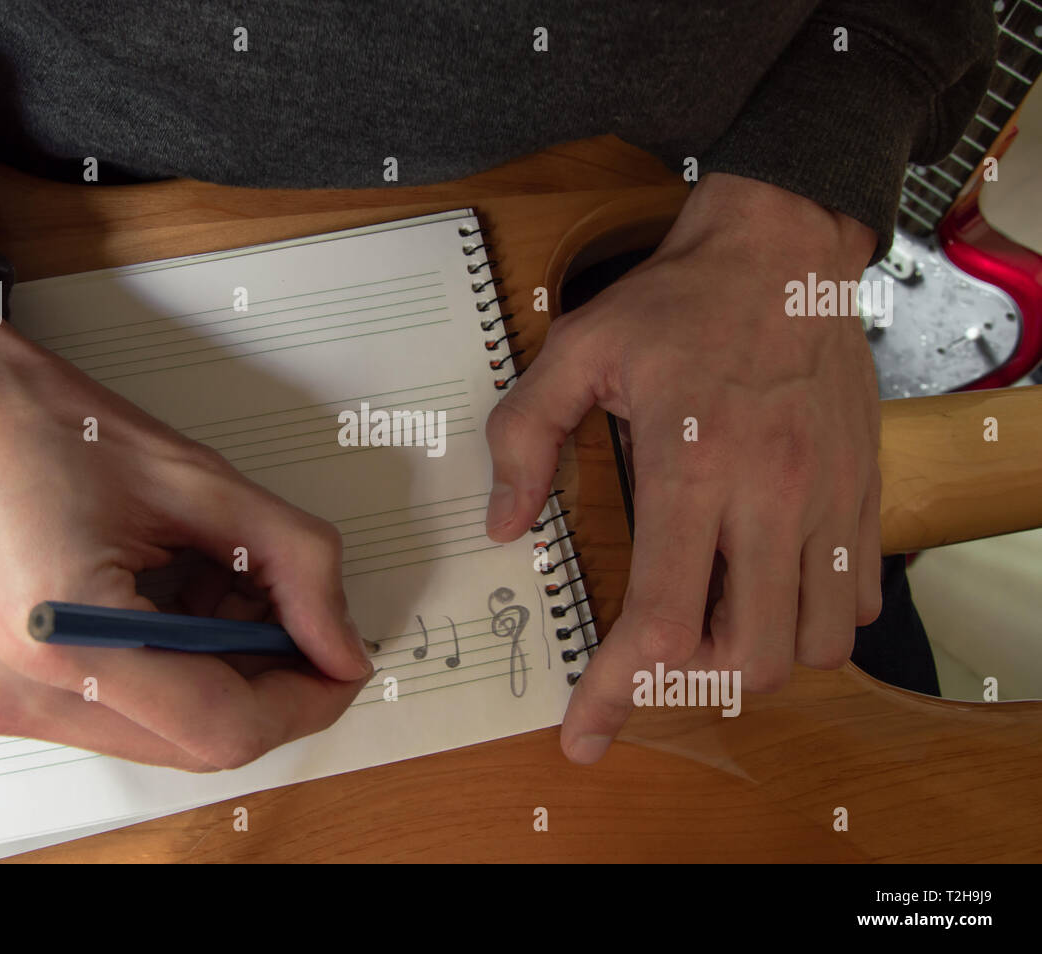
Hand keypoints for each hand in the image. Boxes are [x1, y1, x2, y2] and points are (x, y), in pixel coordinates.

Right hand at [0, 285, 372, 769]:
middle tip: (296, 621)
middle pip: (191, 740)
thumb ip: (295, 566)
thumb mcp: (196, 481)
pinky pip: (112, 713)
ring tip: (221, 590)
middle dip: (264, 684)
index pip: (220, 726)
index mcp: (60, 631)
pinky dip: (168, 671)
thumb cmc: (39, 419)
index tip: (341, 666)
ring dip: (216, 675)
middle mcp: (12, 690)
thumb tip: (341, 645)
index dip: (303, 702)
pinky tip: (175, 603)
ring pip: (156, 734)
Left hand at [483, 173, 882, 762]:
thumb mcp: (577, 349)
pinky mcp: (862, 490)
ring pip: (818, 641)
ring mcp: (830, 497)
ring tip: (708, 636)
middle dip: (690, 687)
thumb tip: (505, 527)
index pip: (659, 620)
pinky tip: (771, 596)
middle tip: (649, 666)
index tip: (586, 731)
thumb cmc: (678, 301)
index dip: (616, 692)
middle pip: (749, 656)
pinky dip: (815, 620)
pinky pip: (857, 594)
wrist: (785, 248)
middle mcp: (774, 495)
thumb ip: (525, 438)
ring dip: (758, 661)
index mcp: (695, 468)